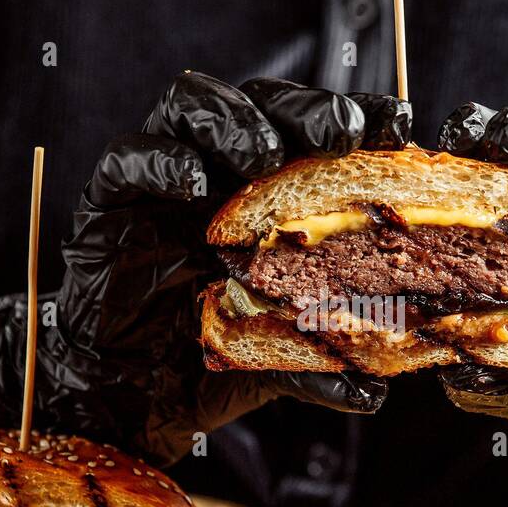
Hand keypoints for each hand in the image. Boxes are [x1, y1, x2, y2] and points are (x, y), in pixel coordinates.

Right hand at [0, 73, 410, 463]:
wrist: (135, 400)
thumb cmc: (211, 366)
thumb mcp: (280, 359)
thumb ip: (322, 363)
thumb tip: (376, 394)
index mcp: (272, 199)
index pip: (317, 135)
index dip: (358, 119)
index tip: (398, 127)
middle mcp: (222, 177)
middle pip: (263, 105)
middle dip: (308, 109)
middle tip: (342, 133)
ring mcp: (164, 183)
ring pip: (191, 107)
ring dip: (234, 120)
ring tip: (264, 154)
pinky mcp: (110, 203)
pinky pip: (128, 161)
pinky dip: (161, 163)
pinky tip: (192, 184)